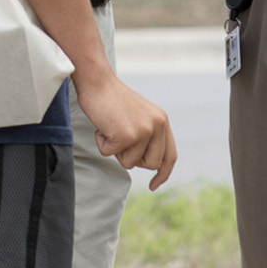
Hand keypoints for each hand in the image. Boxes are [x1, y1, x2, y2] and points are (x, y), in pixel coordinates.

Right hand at [77, 71, 176, 188]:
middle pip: (150, 164)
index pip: (170, 156)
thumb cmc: (112, 100)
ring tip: (110, 128)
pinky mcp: (127, 135)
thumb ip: (148, 136)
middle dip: (132, 158)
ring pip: (129, 162)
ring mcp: (143, 131)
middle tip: (119, 139)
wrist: (96, 81)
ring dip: (115, 150)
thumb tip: (148, 163)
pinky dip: (101, 143)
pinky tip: (102, 126)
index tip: (154, 185)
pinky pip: (110, 154)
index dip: (163, 174)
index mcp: (162, 121)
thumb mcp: (139, 116)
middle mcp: (158, 126)